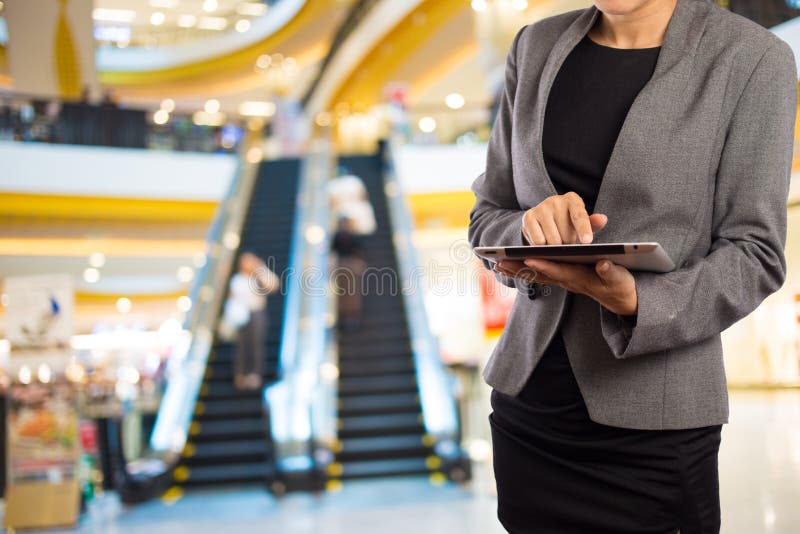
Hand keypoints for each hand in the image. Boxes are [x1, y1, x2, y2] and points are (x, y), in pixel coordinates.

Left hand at [494, 258, 637, 315]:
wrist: (620, 299)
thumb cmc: (621, 286)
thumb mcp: (620, 280)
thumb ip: (611, 272)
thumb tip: (602, 264)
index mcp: (581, 278)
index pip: (560, 271)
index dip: (545, 265)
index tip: (529, 258)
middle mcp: (568, 281)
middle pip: (541, 274)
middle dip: (520, 268)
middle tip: (499, 262)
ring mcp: (564, 281)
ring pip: (536, 275)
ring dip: (517, 270)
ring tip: (496, 264)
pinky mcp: (562, 279)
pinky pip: (539, 275)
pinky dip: (524, 270)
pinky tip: (511, 265)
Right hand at [523, 192, 607, 244]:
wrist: (544, 220)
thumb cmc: (567, 223)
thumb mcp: (582, 224)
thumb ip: (593, 223)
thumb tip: (603, 219)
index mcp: (573, 200)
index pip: (579, 215)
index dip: (584, 229)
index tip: (587, 242)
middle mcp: (555, 200)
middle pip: (565, 233)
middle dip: (568, 244)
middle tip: (567, 244)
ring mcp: (540, 208)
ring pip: (551, 240)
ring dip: (555, 248)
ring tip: (557, 244)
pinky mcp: (528, 217)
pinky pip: (538, 241)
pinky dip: (542, 247)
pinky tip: (544, 243)